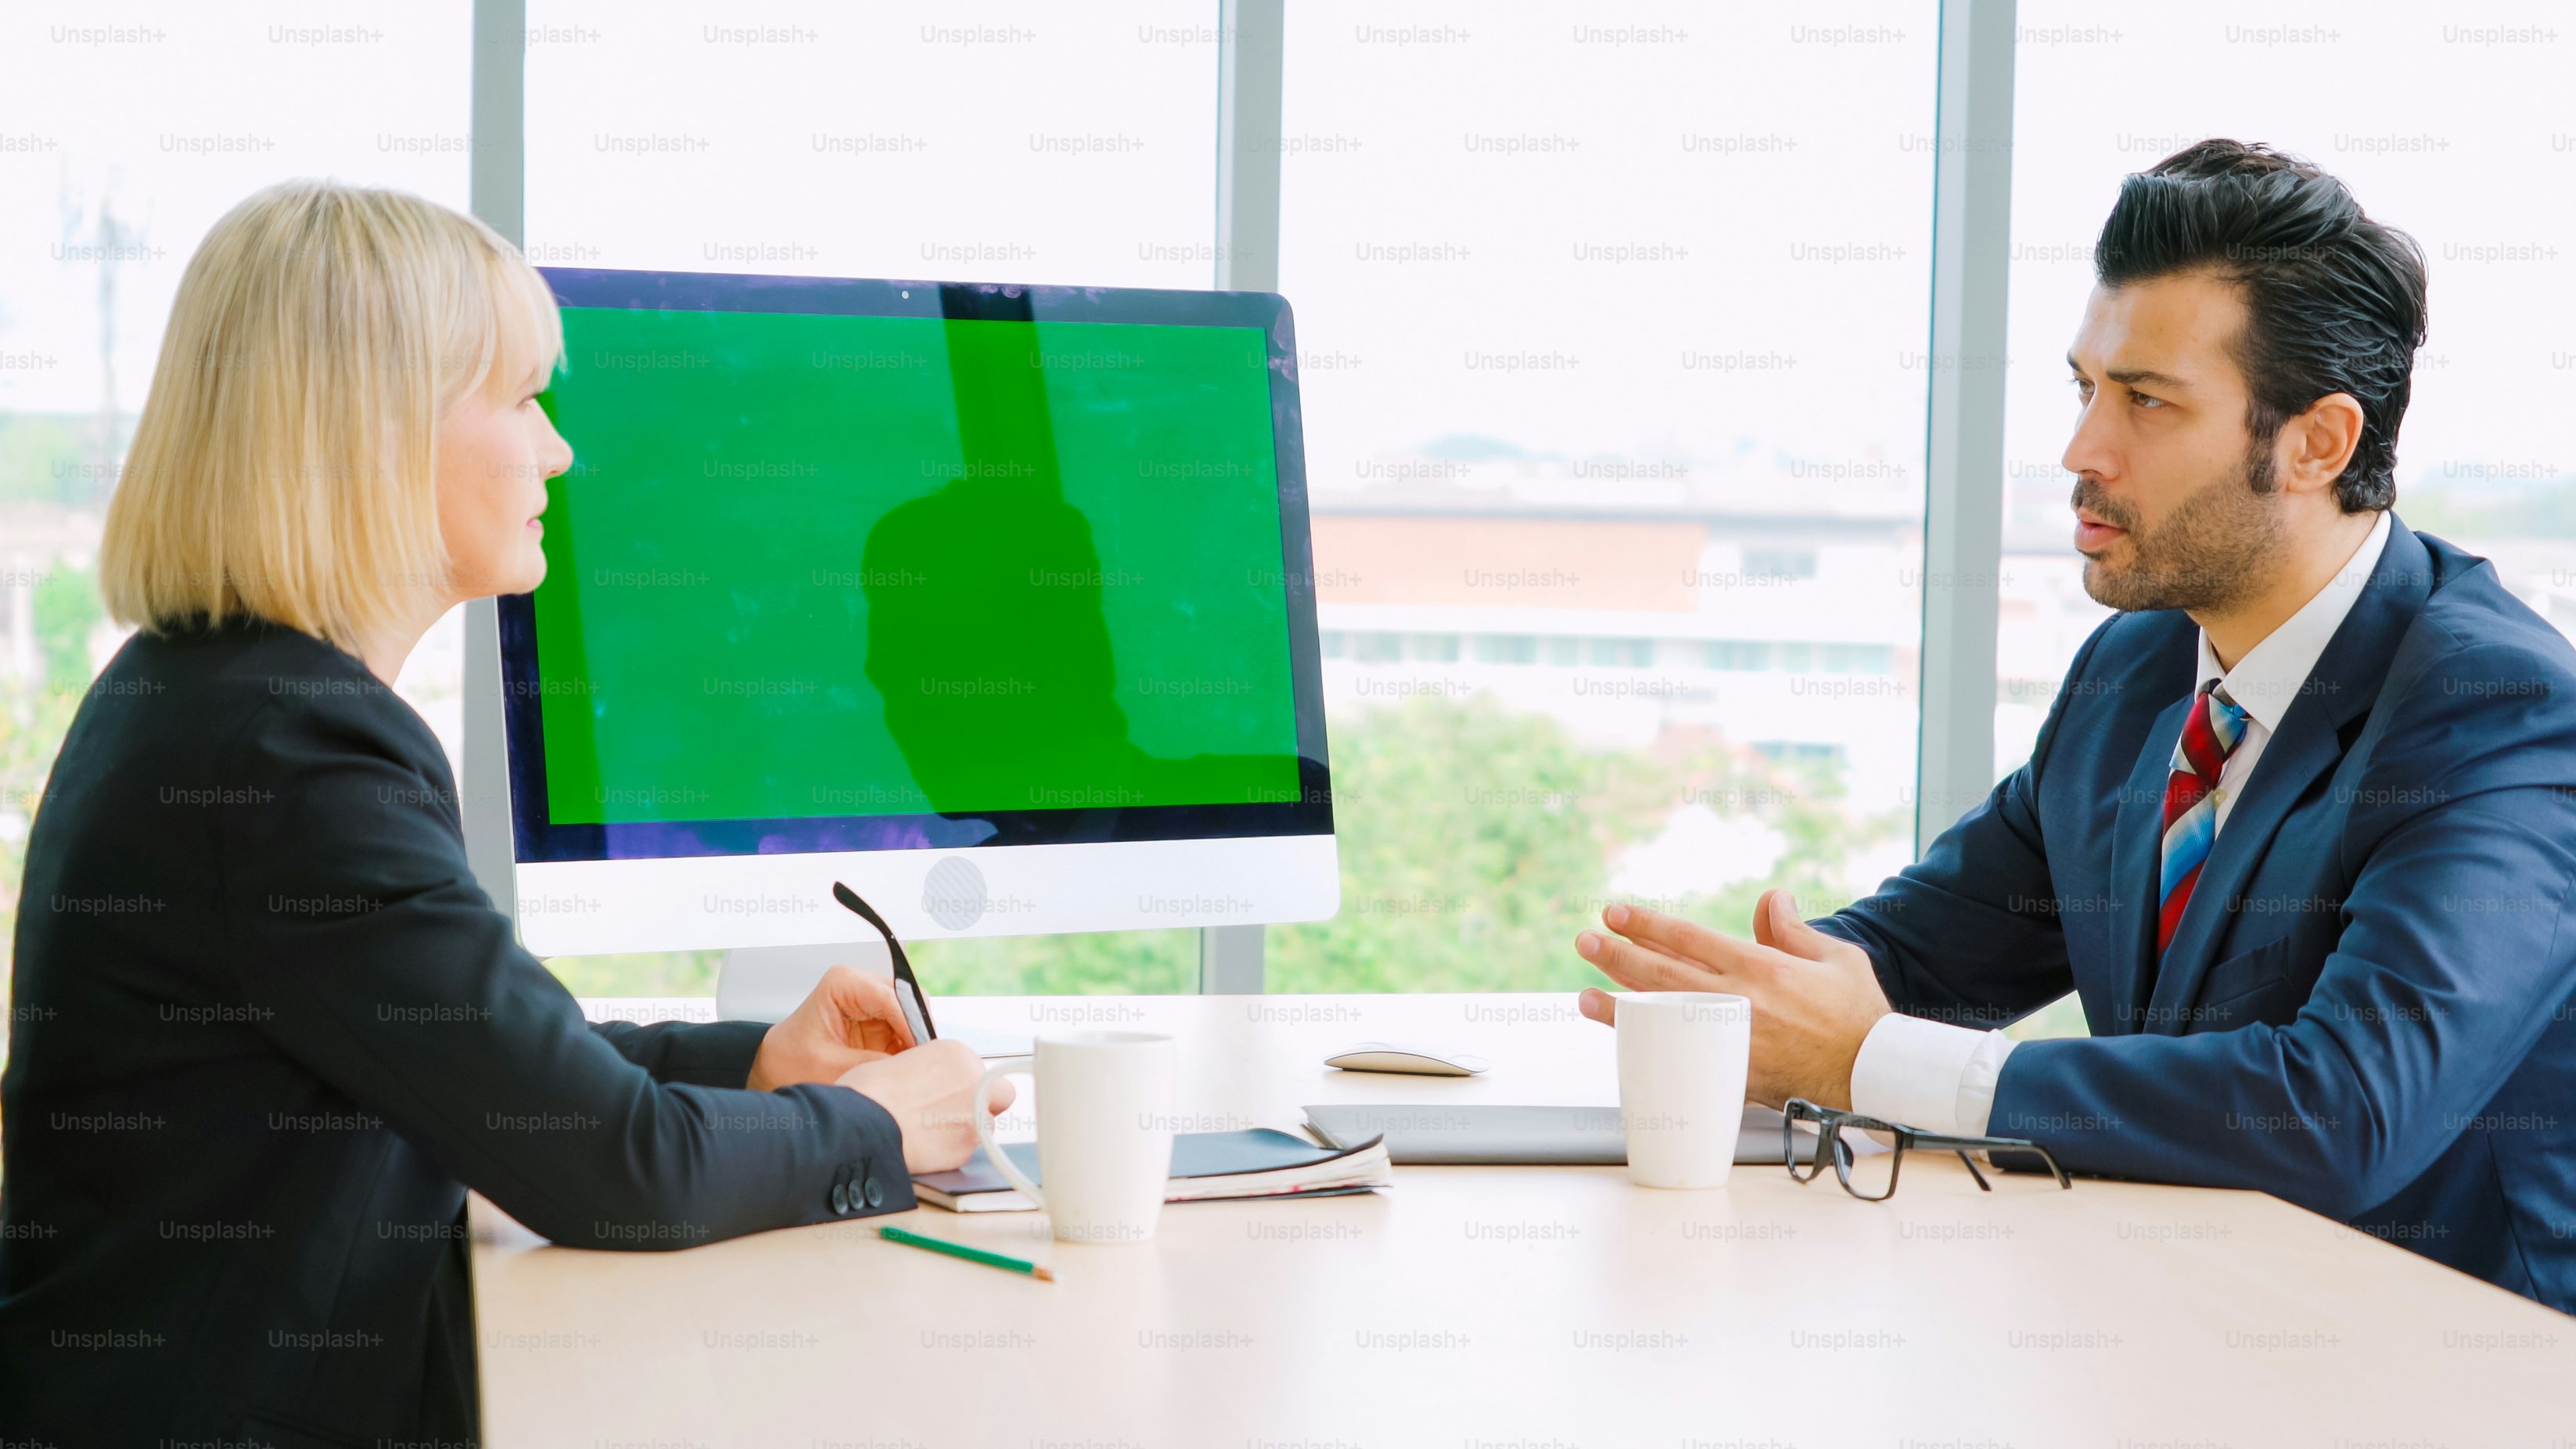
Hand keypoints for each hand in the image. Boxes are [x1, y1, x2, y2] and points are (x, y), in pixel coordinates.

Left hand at [746, 965, 916, 1091]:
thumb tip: (907, 1068)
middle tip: (921, 1064)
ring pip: (913, 1014)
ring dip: (915, 1040)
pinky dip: (909, 1046)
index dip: (912, 1026)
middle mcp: (861, 983)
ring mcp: (871, 999)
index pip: (892, 997)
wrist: (777, 1065)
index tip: (920, 1054)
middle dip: (918, 1031)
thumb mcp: (828, 1067)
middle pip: (910, 999)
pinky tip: (904, 1066)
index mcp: (843, 983)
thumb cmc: (791, 1060)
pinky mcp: (878, 1017)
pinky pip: (906, 1028)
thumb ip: (869, 1065)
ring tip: (913, 1068)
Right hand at [838, 1040, 1014, 1173]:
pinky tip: (925, 1150)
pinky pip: (966, 1151)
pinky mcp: (966, 1149)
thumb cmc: (867, 1093)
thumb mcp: (900, 1063)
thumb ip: (927, 1072)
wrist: (859, 1126)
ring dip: (966, 1130)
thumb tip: (929, 1086)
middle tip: (958, 1114)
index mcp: (958, 1054)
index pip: (975, 1069)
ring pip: (985, 1126)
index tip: (945, 1093)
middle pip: (999, 1095)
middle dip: (984, 1104)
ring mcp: (975, 1117)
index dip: (961, 1084)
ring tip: (930, 1135)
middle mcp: (975, 1082)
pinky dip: (950, 1152)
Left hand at [1573, 888, 1890, 1110]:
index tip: (1615, 913)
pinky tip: (1624, 1045)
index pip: (1687, 937)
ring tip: (1583, 993)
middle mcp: (1737, 1001)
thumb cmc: (1859, 1014)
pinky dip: (1649, 1051)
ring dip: (1618, 1003)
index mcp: (1760, 966)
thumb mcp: (1835, 956)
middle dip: (1617, 955)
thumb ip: (1793, 928)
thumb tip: (1771, 899)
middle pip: (1662, 973)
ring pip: (1662, 1017)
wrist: (1875, 1073)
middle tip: (1584, 941)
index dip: (1646, 923)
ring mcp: (1730, 1040)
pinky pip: (1680, 1060)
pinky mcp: (1733, 1074)